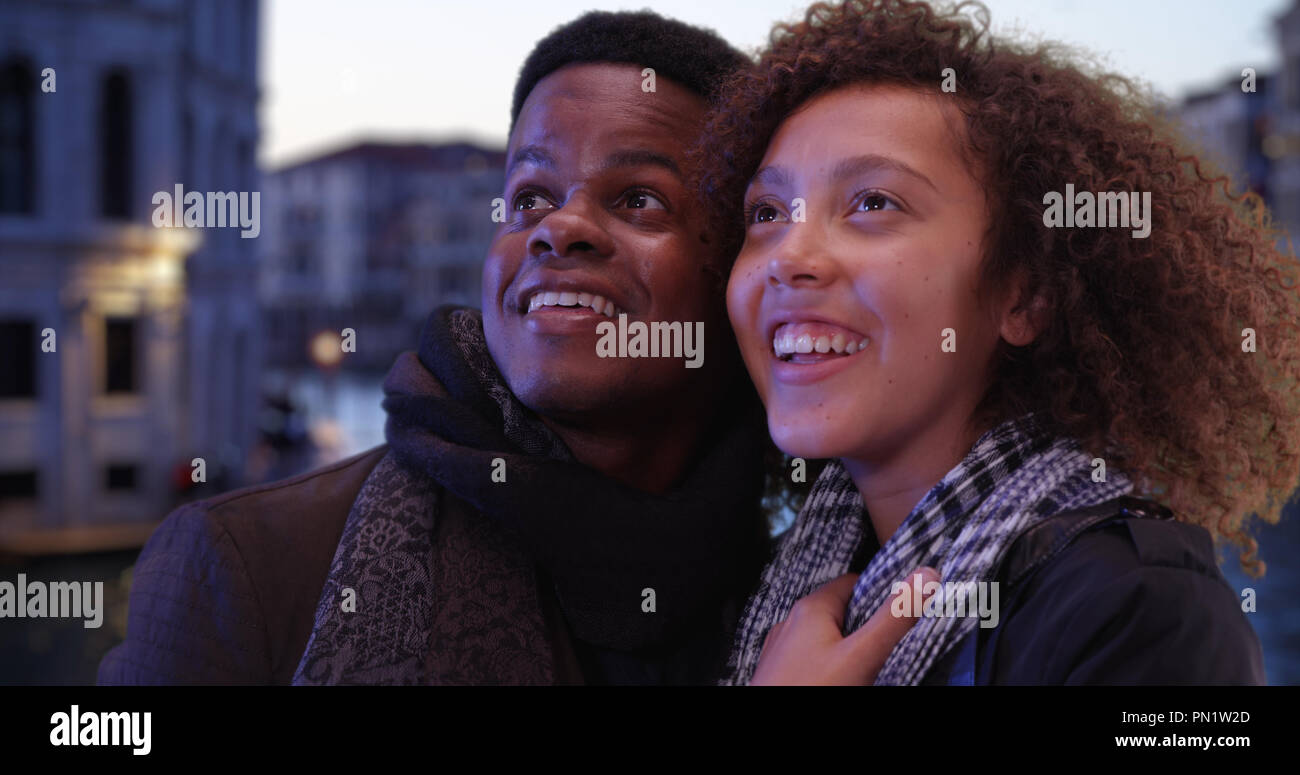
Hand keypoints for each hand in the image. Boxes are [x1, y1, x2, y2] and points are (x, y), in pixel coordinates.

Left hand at [750, 567, 940, 684]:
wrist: (772, 740)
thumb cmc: (812, 691)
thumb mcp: (862, 654)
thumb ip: (894, 617)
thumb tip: (926, 575)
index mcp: (810, 608)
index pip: (853, 584)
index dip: (881, 592)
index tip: (905, 606)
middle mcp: (791, 624)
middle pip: (840, 612)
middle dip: (867, 625)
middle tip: (893, 641)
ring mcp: (782, 650)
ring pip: (826, 639)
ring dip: (849, 648)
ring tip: (873, 663)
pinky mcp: (780, 674)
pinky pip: (813, 660)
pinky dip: (831, 665)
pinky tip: (843, 680)